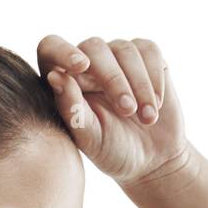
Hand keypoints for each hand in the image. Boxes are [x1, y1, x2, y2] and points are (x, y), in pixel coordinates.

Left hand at [37, 35, 188, 188]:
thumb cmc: (112, 151)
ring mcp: (117, 56)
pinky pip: (149, 51)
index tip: (81, 66)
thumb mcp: (90, 138)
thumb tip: (55, 76)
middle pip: (94, 48)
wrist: (152, 159)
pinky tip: (156, 104)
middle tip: (128, 111)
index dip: (62, 51)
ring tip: (147, 118)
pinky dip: (154, 78)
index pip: (51, 48)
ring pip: (125, 49)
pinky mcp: (146, 56)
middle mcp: (88, 62)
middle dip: (113, 79)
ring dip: (139, 85)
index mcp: (65, 80)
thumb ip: (71, 109)